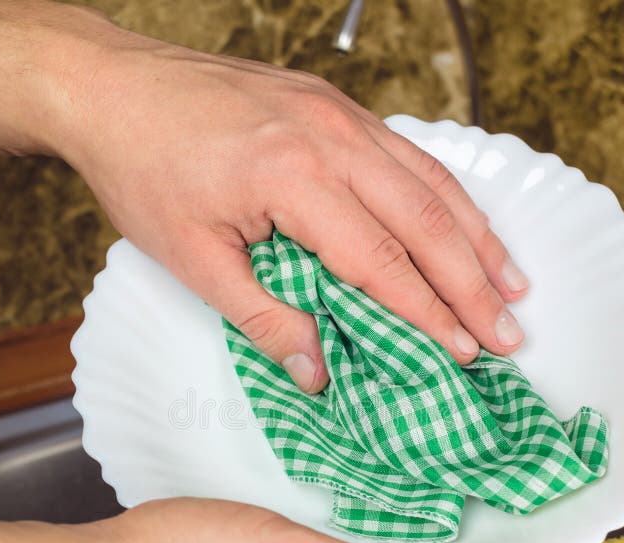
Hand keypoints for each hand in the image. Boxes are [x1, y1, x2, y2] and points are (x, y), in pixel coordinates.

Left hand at [57, 18, 527, 391]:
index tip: (465, 350)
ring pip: (429, 183)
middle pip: (425, 221)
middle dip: (474, 283)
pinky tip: (466, 225)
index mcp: (293, 179)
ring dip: (476, 238)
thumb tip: (316, 373)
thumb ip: (264, 318)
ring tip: (512, 284)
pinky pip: (408, 155)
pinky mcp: (335, 106)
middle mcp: (330, 138)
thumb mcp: (193, 260)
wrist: (112, 88)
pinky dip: (447, 197)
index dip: (429, 313)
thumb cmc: (144, 171)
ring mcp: (338, 115)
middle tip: (510, 331)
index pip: (382, 262)